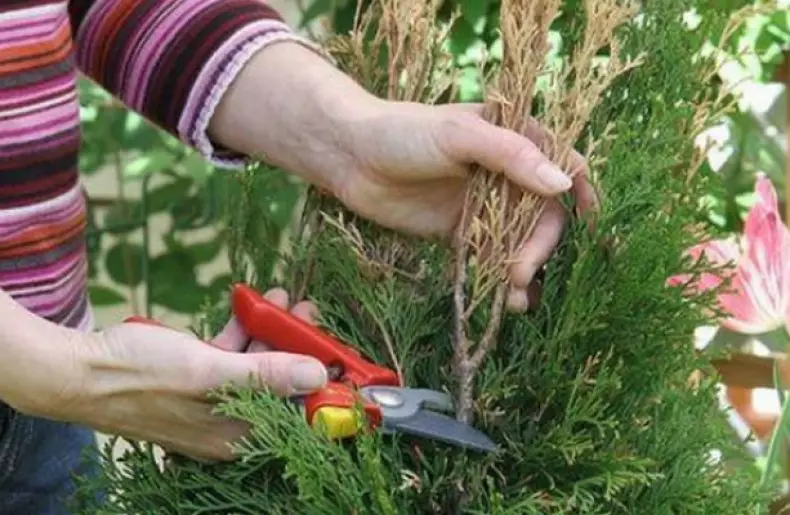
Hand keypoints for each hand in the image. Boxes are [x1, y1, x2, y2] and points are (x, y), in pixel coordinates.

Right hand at [28, 288, 324, 461]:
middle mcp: (230, 424)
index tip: (342, 356)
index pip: (298, 419)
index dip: (325, 388)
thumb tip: (317, 376)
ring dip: (272, 332)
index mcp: (237, 436)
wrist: (78, 369)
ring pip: (259, 367)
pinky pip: (233, 357)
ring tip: (283, 298)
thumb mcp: (208, 373)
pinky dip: (243, 332)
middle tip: (310, 314)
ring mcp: (214, 401)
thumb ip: (265, 375)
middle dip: (299, 348)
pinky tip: (250, 305)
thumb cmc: (139, 375)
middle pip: (282, 387)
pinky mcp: (198, 380)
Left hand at [209, 42, 597, 310]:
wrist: (348, 156)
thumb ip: (511, 156)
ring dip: (526, 269)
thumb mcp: (459, 135)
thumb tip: (562, 185)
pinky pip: (491, 256)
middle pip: (543, 212)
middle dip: (541, 245)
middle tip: (521, 271)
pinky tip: (504, 299)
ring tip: (516, 299)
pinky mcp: (461, 231)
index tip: (590, 218)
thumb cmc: (402, 132)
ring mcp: (484, 204)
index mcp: (513, 137)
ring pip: (520, 240)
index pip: (562, 162)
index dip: (580, 189)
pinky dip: (501, 278)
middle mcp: (505, 172)